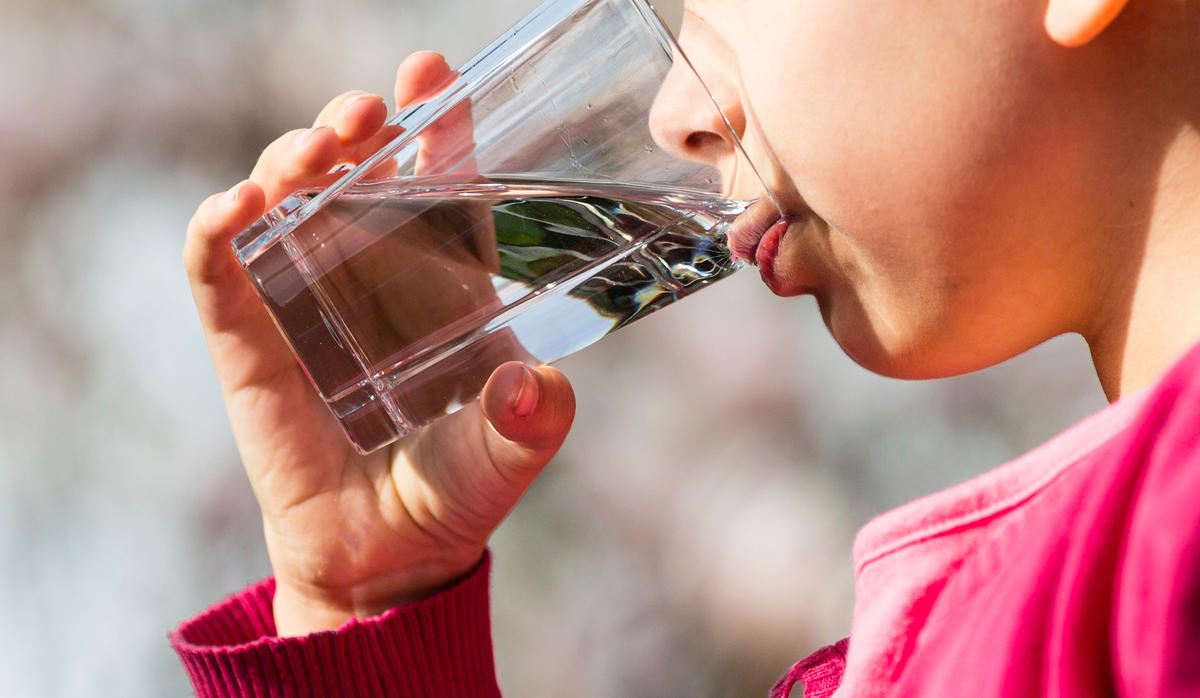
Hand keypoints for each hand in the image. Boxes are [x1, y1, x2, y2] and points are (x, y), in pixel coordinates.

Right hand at [183, 51, 575, 635]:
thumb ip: (530, 424)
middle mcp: (372, 275)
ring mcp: (303, 299)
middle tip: (368, 112)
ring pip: (285, 198)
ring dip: (292, 160)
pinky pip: (219, 269)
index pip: (440, 184)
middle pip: (356, 171)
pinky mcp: (247, 339)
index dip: (439, 126)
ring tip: (315, 151)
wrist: (382, 559)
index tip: (435, 72)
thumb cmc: (452, 492)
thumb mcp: (505, 455)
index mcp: (443, 282)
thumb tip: (537, 386)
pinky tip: (237, 207)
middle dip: (356, 126)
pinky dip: (218, 231)